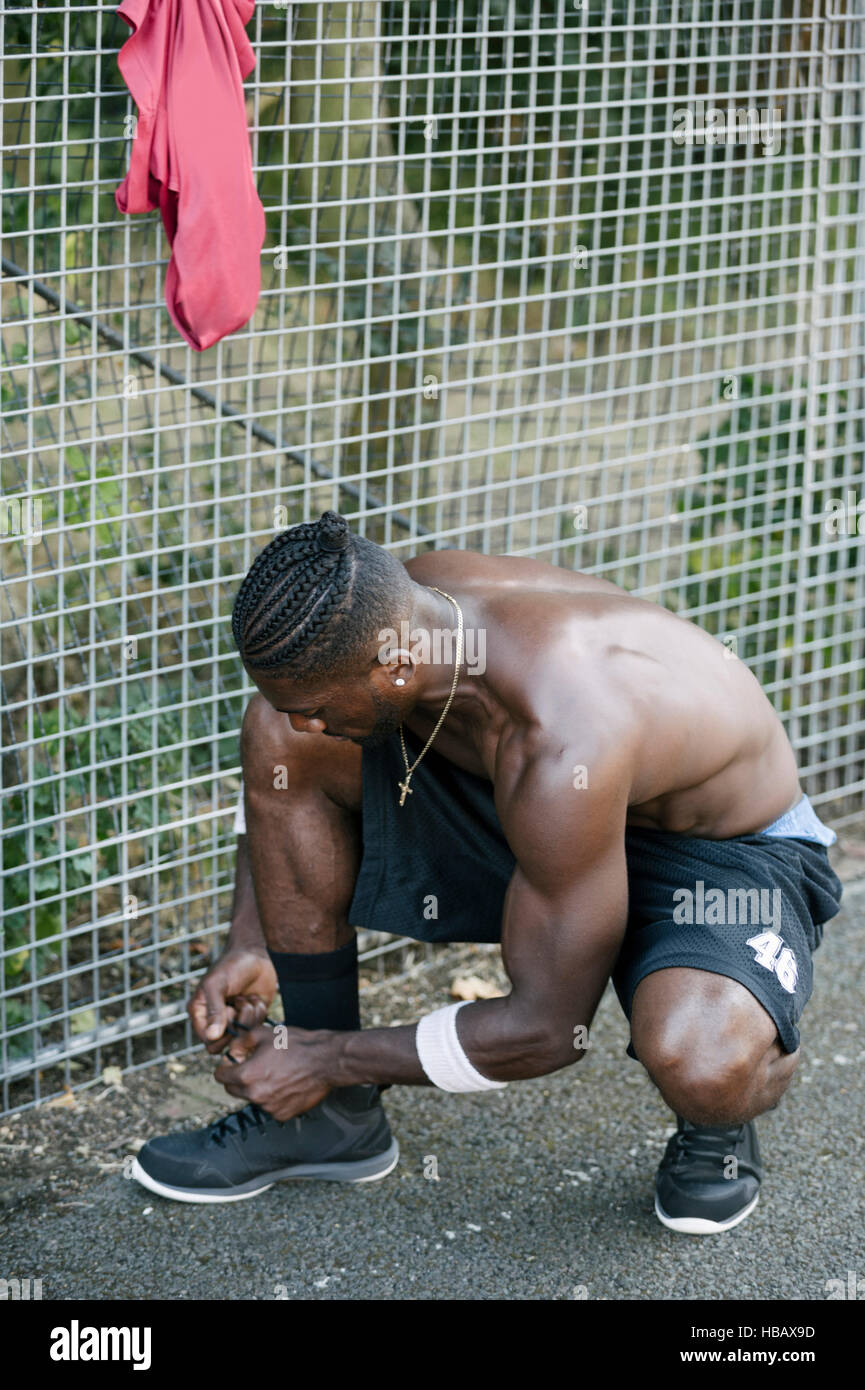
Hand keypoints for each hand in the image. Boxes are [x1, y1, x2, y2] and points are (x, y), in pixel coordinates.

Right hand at [187, 948, 277, 1053]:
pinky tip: (254, 998)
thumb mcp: (217, 984)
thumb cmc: (231, 965)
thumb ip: (214, 1010)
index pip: (209, 1042)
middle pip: (226, 1044)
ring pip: (243, 1037)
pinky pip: (256, 1028)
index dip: (222, 1033)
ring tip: (246, 997)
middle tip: (241, 1004)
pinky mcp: (252, 1017)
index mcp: (200, 1013)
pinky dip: (259, 1013)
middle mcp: (215, 1020)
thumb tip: (212, 1036)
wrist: (255, 954)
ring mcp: (235, 1020)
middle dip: (238, 1025)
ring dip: (249, 1016)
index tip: (229, 1010)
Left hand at [213, 1024, 332, 1120]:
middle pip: (233, 1090)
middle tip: (254, 1066)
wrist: (325, 1061)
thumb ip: (241, 1041)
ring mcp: (269, 1107)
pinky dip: (273, 1097)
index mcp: (246, 1075)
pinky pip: (270, 1106)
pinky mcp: (283, 1114)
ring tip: (275, 1072)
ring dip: (257, 1088)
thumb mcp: (264, 1033)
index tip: (231, 1064)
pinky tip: (285, 1083)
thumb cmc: (298, 1046)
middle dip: (238, 1078)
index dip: (225, 1067)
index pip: (221, 1077)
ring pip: (252, 1098)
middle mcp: (255, 1095)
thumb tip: (232, 1049)